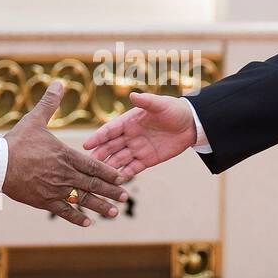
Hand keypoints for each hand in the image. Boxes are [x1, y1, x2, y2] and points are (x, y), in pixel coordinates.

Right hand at [2, 80, 128, 225]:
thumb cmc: (17, 141)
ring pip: (82, 199)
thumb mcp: (35, 119)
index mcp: (66, 155)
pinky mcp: (44, 201)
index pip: (94, 165)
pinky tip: (88, 223)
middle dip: (111, 191)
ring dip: (99, 206)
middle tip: (125, 197)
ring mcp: (55, 189)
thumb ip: (49, 103)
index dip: (109, 172)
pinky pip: (64, 211)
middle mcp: (65, 174)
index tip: (122, 177)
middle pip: (93, 184)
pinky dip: (76, 218)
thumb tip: (59, 83)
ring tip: (114, 212)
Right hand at [82, 91, 196, 179]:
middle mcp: (129, 136)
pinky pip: (133, 169)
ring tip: (98, 177)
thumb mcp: (160, 105)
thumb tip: (133, 95)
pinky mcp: (146, 160)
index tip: (86, 145)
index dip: (98, 137)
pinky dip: (124, 175)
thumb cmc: (174, 110)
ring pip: (119, 159)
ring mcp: (137, 149)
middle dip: (99, 155)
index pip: (109, 130)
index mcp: (128, 122)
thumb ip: (146, 102)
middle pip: (110, 147)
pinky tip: (116, 183)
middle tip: (87, 164)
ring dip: (109, 167)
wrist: (191, 124)